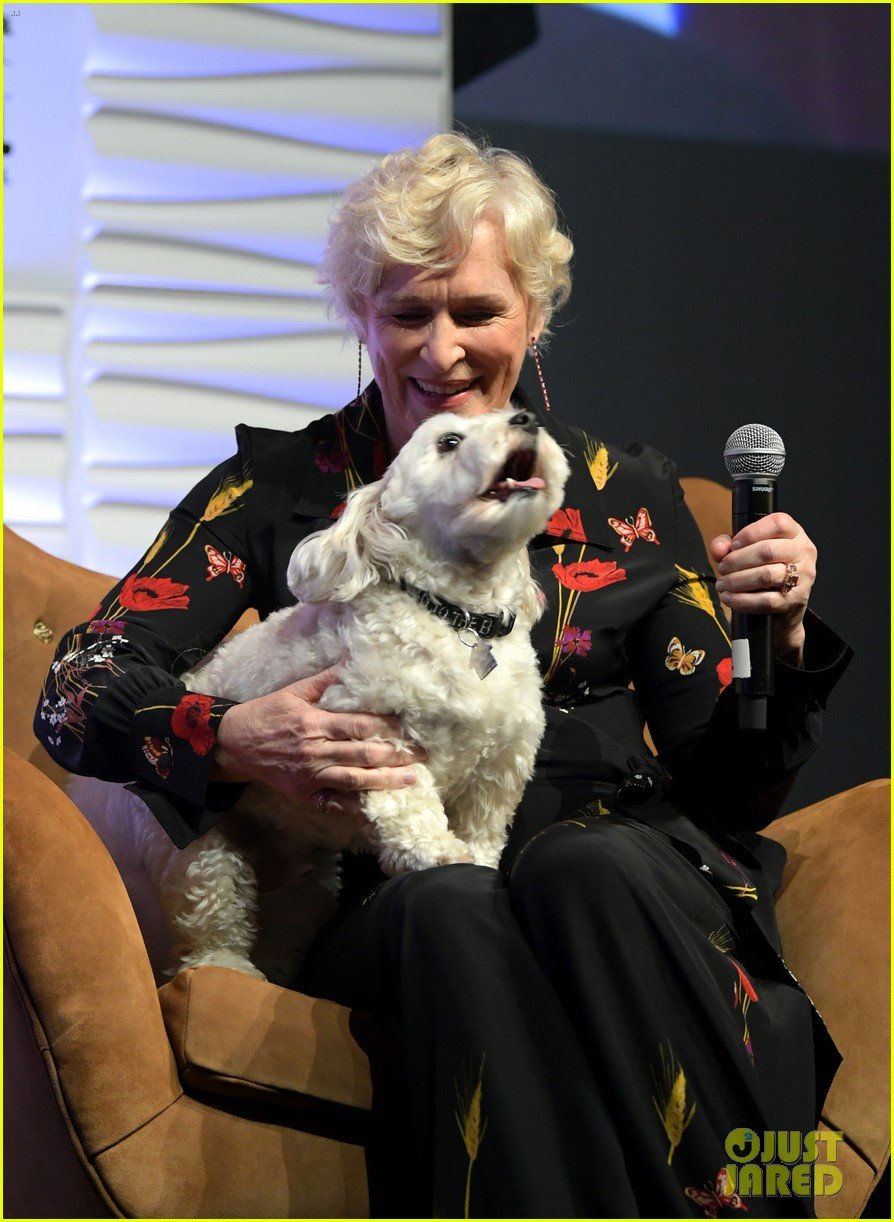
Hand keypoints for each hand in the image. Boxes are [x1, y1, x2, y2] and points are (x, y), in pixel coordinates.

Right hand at [211, 666, 424, 823]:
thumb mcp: (293, 692)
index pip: (359, 725)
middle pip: (363, 754)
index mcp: (315, 723)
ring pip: (354, 781)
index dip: (387, 728)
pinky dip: (356, 807)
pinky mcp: (305, 795)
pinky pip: (334, 804)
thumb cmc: (266, 714)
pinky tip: (378, 808)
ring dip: (385, 782)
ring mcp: (310, 776)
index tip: (410, 729)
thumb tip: (350, 661)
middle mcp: (315, 751)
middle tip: (422, 755)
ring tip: (411, 780)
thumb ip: (325, 680)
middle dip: (395, 755)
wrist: (233, 745)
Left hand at [709, 513, 816, 665]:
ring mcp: (803, 577)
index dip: (750, 533)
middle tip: (722, 568)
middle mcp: (804, 552)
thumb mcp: (748, 549)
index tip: (733, 545)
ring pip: (767, 576)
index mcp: (794, 533)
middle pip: (768, 551)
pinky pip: (766, 600)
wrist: (785, 602)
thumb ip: (728, 544)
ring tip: (722, 584)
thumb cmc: (765, 567)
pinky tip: (729, 597)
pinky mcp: (796, 600)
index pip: (777, 523)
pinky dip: (742, 600)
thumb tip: (719, 549)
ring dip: (737, 581)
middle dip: (737, 560)